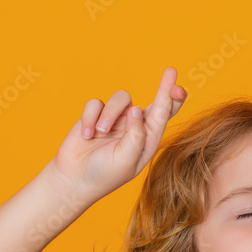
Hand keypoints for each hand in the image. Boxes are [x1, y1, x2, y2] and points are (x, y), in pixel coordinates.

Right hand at [49, 66, 186, 198]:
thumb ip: (136, 135)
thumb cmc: (104, 174)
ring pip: (120, 98)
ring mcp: (115, 120)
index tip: (178, 86)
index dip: (173, 99)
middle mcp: (135, 127)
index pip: (164, 117)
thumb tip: (137, 109)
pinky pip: (96, 103)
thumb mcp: (126, 159)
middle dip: (163, 87)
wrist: (73, 179)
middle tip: (171, 71)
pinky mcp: (95, 115)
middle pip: (153, 101)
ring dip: (109, 114)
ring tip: (99, 133)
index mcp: (147, 140)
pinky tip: (86, 135)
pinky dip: (90, 117)